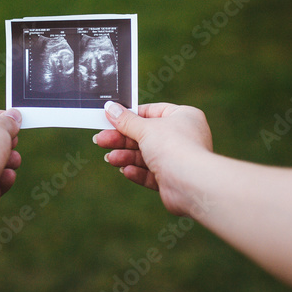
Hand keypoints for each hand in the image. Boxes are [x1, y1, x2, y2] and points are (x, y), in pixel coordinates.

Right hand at [94, 102, 212, 214]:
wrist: (191, 183)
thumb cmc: (174, 147)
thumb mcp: (145, 128)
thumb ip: (126, 121)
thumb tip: (111, 108)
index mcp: (183, 117)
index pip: (152, 112)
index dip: (130, 116)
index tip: (110, 119)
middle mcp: (183, 136)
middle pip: (146, 135)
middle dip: (122, 140)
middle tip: (100, 141)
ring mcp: (179, 158)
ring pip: (146, 155)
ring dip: (127, 156)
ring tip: (111, 159)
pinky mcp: (173, 179)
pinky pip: (151, 173)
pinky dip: (138, 172)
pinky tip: (126, 171)